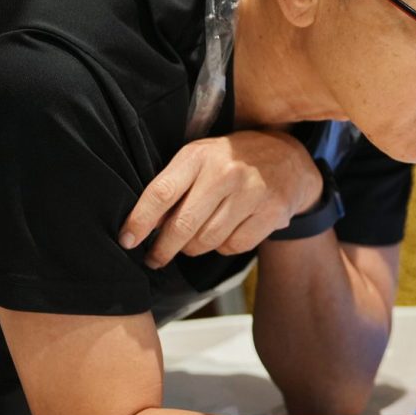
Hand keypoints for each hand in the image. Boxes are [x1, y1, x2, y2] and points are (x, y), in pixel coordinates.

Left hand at [119, 130, 322, 267]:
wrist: (288, 158)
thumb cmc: (231, 161)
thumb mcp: (200, 158)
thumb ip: (174, 185)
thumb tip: (143, 227)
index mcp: (199, 156)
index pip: (161, 193)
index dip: (139, 222)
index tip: (127, 241)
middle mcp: (226, 172)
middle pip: (183, 225)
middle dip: (163, 249)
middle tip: (154, 258)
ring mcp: (252, 193)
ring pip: (207, 241)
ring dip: (194, 248)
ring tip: (193, 241)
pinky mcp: (271, 213)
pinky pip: (234, 246)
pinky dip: (224, 247)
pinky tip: (226, 233)